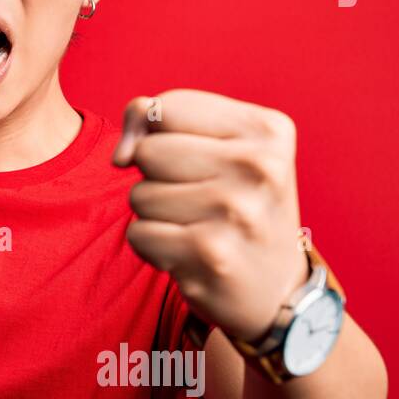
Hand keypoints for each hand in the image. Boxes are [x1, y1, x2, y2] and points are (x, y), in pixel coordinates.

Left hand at [111, 89, 310, 343]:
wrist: (277, 290)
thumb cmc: (237, 206)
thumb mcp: (218, 147)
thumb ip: (156, 121)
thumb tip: (121, 154)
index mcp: (268, 129)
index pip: (166, 107)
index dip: (159, 134)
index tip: (195, 160)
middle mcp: (260, 166)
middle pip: (148, 152)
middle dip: (158, 177)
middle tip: (201, 200)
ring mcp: (237, 211)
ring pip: (139, 195)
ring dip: (156, 215)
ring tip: (199, 227)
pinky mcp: (211, 253)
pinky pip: (138, 234)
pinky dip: (153, 247)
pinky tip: (190, 255)